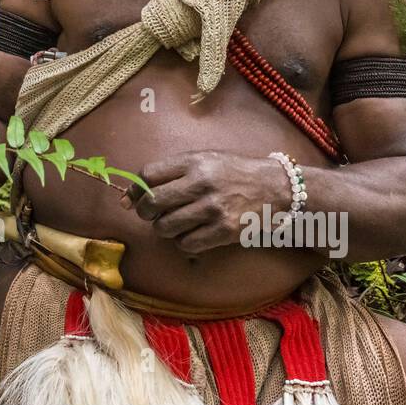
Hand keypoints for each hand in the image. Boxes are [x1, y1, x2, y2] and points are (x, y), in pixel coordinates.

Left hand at [122, 150, 286, 254]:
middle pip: (153, 203)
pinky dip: (184, 242)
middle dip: (145, 212)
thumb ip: (171, 173)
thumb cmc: (234, 172)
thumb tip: (129, 198)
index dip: (135, 190)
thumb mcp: (205, 160)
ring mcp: (213, 208)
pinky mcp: (224, 230)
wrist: (276, 188)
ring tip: (176, 223)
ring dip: (165, 229)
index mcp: (194, 162)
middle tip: (152, 214)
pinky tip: (193, 234)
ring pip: (166, 227)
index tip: (133, 199)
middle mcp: (201, 183)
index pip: (148, 175)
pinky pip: (186, 244)